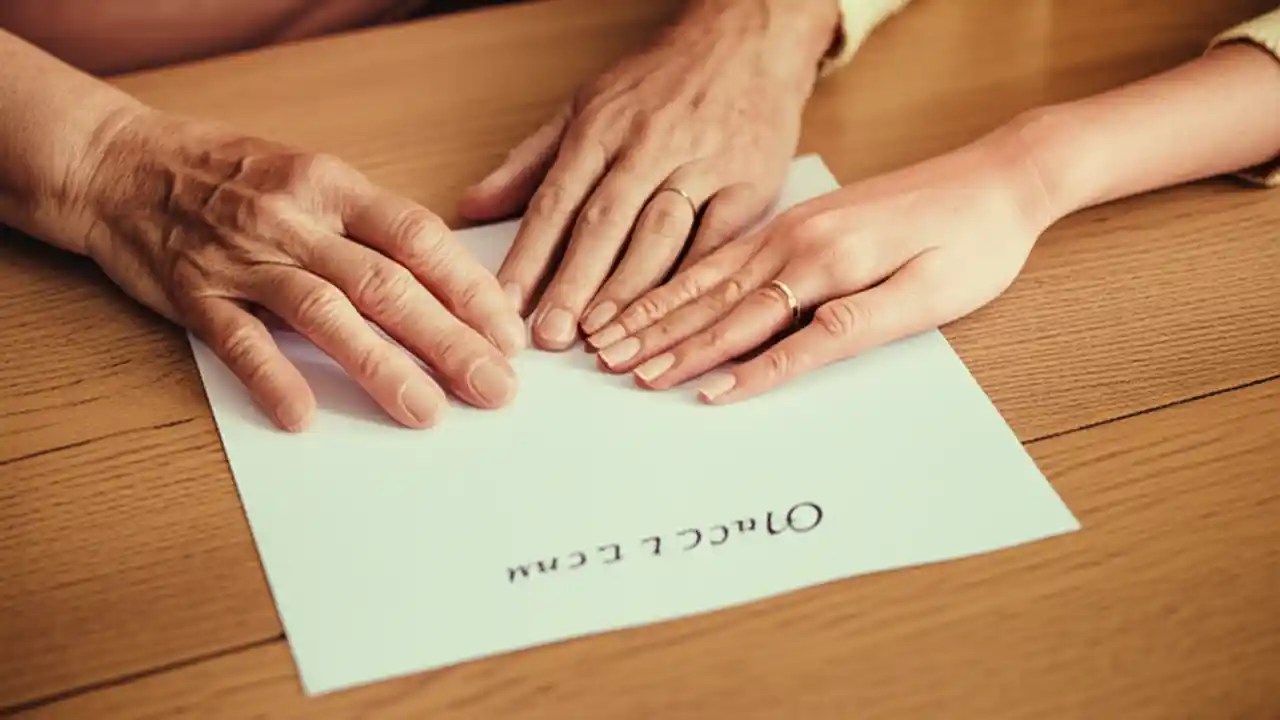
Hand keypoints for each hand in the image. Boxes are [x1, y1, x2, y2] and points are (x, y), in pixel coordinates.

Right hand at [77, 109, 524, 430]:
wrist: (120, 165)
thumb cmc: (233, 175)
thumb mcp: (314, 178)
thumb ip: (375, 228)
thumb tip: (452, 288)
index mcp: (335, 185)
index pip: (420, 238)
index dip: (470, 289)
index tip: (508, 335)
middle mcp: (296, 219)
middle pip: (385, 284)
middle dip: (448, 340)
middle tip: (495, 388)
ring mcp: (244, 257)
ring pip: (324, 313)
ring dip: (381, 365)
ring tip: (427, 412)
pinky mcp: (195, 294)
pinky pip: (238, 340)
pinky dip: (272, 377)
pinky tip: (303, 415)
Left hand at [458, 0, 838, 349]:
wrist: (748, 39)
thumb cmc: (660, 80)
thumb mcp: (584, 107)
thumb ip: (527, 163)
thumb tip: (471, 207)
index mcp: (600, 128)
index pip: (556, 202)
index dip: (529, 258)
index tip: (506, 306)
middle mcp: (649, 145)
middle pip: (604, 223)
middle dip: (574, 285)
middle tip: (551, 336)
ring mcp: (702, 163)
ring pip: (659, 234)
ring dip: (628, 289)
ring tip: (602, 335)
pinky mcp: (749, 182)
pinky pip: (716, 239)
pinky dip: (691, 279)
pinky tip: (670, 315)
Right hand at [588, 125, 1060, 401]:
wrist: (1001, 176)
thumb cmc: (976, 245)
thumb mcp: (928, 296)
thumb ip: (853, 326)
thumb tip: (788, 358)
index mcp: (829, 262)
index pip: (753, 327)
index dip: (707, 363)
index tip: (661, 390)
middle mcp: (799, 240)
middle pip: (716, 300)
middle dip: (659, 336)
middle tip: (610, 365)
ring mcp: (794, 225)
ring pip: (710, 275)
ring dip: (659, 306)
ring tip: (612, 331)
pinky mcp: (799, 220)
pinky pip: (727, 253)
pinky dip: (685, 277)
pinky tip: (658, 291)